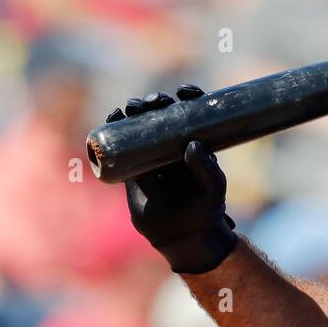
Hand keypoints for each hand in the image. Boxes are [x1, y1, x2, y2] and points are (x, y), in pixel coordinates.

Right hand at [106, 84, 237, 273]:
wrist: (183, 234)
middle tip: (155, 101)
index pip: (191, 111)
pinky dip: (114, 127)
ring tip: (132, 107)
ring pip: (139, 123)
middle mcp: (172, 144)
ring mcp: (151, 154)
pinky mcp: (132, 167)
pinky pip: (120, 143)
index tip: (185, 92)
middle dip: (156, 101)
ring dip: (134, 109)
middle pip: (162, 112)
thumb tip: (192, 144)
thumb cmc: (205, 208)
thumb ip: (206, 167)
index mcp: (195, 140)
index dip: (188, 96)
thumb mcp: (214, 185)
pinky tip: (113, 117)